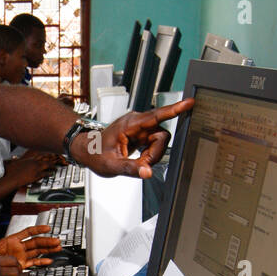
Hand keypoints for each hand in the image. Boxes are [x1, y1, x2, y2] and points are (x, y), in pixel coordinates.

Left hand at [0, 226, 61, 268]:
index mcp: (12, 240)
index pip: (28, 232)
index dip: (38, 229)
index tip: (48, 228)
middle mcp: (19, 247)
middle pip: (36, 242)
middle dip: (47, 241)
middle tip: (57, 241)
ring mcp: (21, 256)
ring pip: (38, 251)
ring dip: (48, 250)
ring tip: (58, 248)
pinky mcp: (21, 265)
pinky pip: (34, 263)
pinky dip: (42, 262)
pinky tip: (49, 261)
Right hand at [2, 153, 59, 188]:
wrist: (12, 178)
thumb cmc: (12, 172)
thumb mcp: (15, 163)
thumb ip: (18, 161)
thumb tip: (15, 159)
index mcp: (29, 160)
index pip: (40, 156)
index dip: (45, 156)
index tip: (49, 156)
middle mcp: (33, 163)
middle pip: (45, 159)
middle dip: (50, 160)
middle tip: (54, 161)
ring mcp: (35, 169)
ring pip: (47, 165)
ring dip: (52, 166)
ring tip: (55, 167)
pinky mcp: (36, 175)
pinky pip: (45, 173)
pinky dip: (49, 173)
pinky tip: (51, 174)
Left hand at [75, 99, 193, 178]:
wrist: (87, 150)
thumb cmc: (95, 154)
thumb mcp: (111, 165)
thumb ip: (130, 169)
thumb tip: (146, 172)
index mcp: (130, 124)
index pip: (156, 115)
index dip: (175, 110)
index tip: (188, 103)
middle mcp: (137, 122)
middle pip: (162, 134)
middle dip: (155, 152)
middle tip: (141, 162)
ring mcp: (140, 128)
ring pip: (160, 141)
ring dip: (151, 155)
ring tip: (136, 160)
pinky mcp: (142, 134)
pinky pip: (154, 144)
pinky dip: (149, 155)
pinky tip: (138, 158)